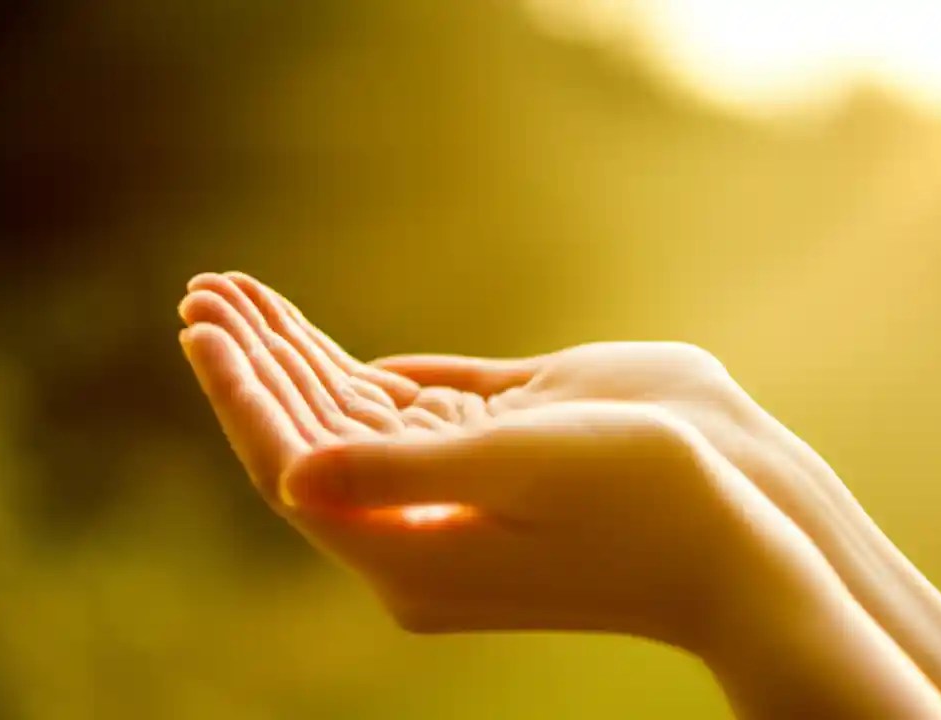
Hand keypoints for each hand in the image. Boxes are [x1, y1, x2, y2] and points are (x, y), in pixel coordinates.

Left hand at [177, 273, 827, 648]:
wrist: (740, 549)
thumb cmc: (642, 500)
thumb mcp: (517, 471)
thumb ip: (397, 472)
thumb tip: (291, 476)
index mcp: (410, 553)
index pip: (291, 463)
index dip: (240, 390)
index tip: (200, 322)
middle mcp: (415, 543)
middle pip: (306, 444)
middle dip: (255, 365)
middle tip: (203, 293)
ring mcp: (448, 516)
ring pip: (345, 435)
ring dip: (295, 367)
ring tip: (242, 305)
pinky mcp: (483, 488)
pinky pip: (395, 433)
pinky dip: (354, 384)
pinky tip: (316, 350)